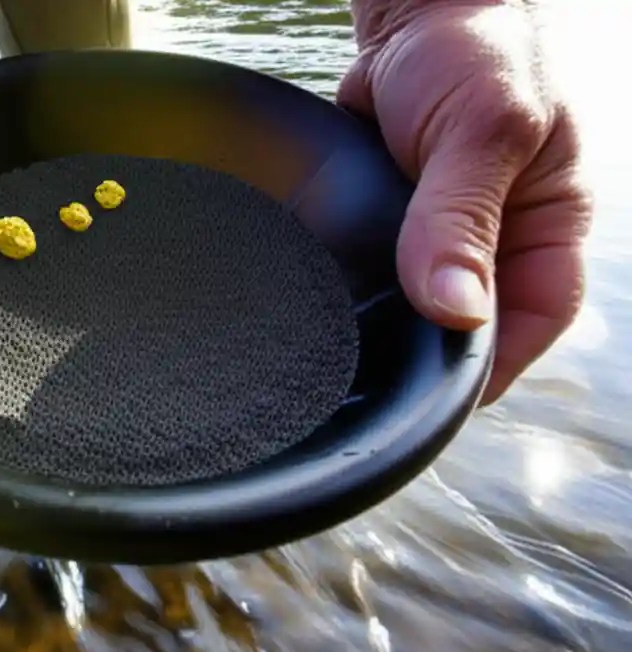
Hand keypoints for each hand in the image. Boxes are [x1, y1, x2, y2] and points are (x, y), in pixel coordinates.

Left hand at [339, 1, 592, 404]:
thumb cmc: (472, 51)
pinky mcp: (390, 224)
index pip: (533, 321)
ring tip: (334, 352)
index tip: (434, 401)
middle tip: (368, 381)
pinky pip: (371, 272)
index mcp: (548, 226)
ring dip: (380, 323)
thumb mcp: (483, 129)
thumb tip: (456, 314)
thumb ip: (461, 219)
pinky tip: (314, 307)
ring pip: (413, 305)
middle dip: (424, 352)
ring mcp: (440, 234)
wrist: (413, 11)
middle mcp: (497, 239)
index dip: (489, 367)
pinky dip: (348, 288)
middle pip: (467, 325)